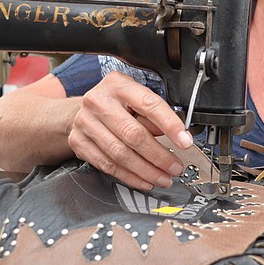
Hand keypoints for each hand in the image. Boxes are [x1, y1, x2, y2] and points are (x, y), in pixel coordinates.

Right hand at [68, 71, 192, 191]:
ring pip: (120, 154)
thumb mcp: (135, 98)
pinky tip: (144, 180)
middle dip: (159, 156)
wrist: (81, 109)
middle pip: (133, 134)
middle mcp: (98, 101)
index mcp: (118, 85)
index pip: (148, 104)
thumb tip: (177, 137)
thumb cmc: (115, 103)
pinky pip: (107, 165)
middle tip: (175, 167)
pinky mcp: (78, 142)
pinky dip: (129, 176)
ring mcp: (85, 122)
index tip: (185, 141)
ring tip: (163, 178)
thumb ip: (154, 115)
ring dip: (146, 170)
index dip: (170, 125)